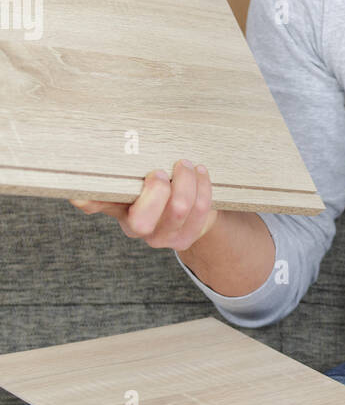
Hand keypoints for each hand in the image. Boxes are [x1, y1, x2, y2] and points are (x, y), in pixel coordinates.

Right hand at [71, 159, 218, 250]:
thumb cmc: (160, 190)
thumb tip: (85, 182)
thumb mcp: (139, 181)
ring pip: (178, 209)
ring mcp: (162, 238)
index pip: (98, 205)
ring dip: (186, 181)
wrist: (190, 213)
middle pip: (142, 221)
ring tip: (186, 165)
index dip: (90, 202)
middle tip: (160, 172)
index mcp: (117, 207)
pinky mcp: (185, 238)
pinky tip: (200, 174)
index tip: (81, 194)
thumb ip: (121, 175)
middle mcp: (135, 228)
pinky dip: (203, 186)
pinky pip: (199, 210)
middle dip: (156, 191)